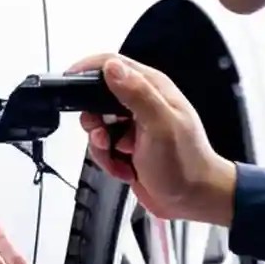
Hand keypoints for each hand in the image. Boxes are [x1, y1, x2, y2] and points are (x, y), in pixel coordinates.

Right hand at [66, 53, 237, 225]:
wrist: (193, 199)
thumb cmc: (186, 163)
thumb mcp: (160, 126)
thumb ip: (137, 94)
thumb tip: (112, 68)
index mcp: (153, 88)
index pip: (114, 64)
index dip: (88, 70)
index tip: (71, 83)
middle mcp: (142, 104)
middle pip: (97, 98)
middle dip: (92, 120)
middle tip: (102, 135)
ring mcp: (134, 126)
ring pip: (97, 126)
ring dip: (100, 145)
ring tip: (118, 156)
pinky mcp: (127, 146)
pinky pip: (102, 147)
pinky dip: (107, 160)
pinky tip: (125, 167)